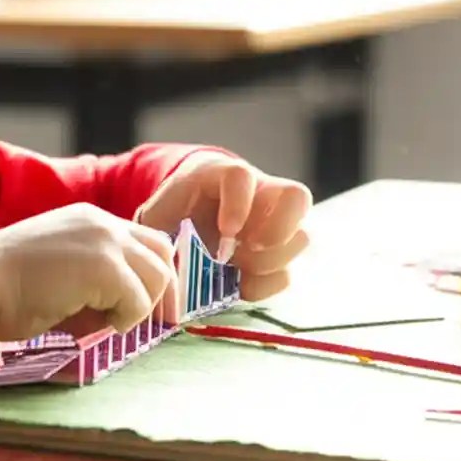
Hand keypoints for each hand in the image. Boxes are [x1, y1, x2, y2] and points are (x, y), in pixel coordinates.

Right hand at [0, 203, 175, 349]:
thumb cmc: (2, 289)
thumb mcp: (58, 272)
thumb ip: (93, 281)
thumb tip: (124, 312)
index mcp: (89, 220)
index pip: (143, 240)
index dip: (150, 274)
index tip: (148, 305)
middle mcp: (103, 223)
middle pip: (162, 253)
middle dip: (161, 290)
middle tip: (152, 323)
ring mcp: (105, 241)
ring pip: (157, 277)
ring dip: (139, 306)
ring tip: (106, 323)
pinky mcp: (104, 266)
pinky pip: (138, 302)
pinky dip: (124, 320)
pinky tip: (93, 325)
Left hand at [135, 152, 312, 301]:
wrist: (187, 218)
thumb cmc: (173, 211)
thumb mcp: (158, 216)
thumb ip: (159, 232)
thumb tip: (163, 267)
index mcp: (224, 175)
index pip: (242, 177)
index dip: (239, 203)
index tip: (227, 231)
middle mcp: (262, 192)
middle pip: (295, 198)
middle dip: (274, 233)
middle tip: (244, 253)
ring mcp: (277, 222)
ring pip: (302, 237)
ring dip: (271, 262)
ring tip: (239, 271)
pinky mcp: (277, 254)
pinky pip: (287, 272)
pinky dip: (266, 285)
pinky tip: (241, 285)